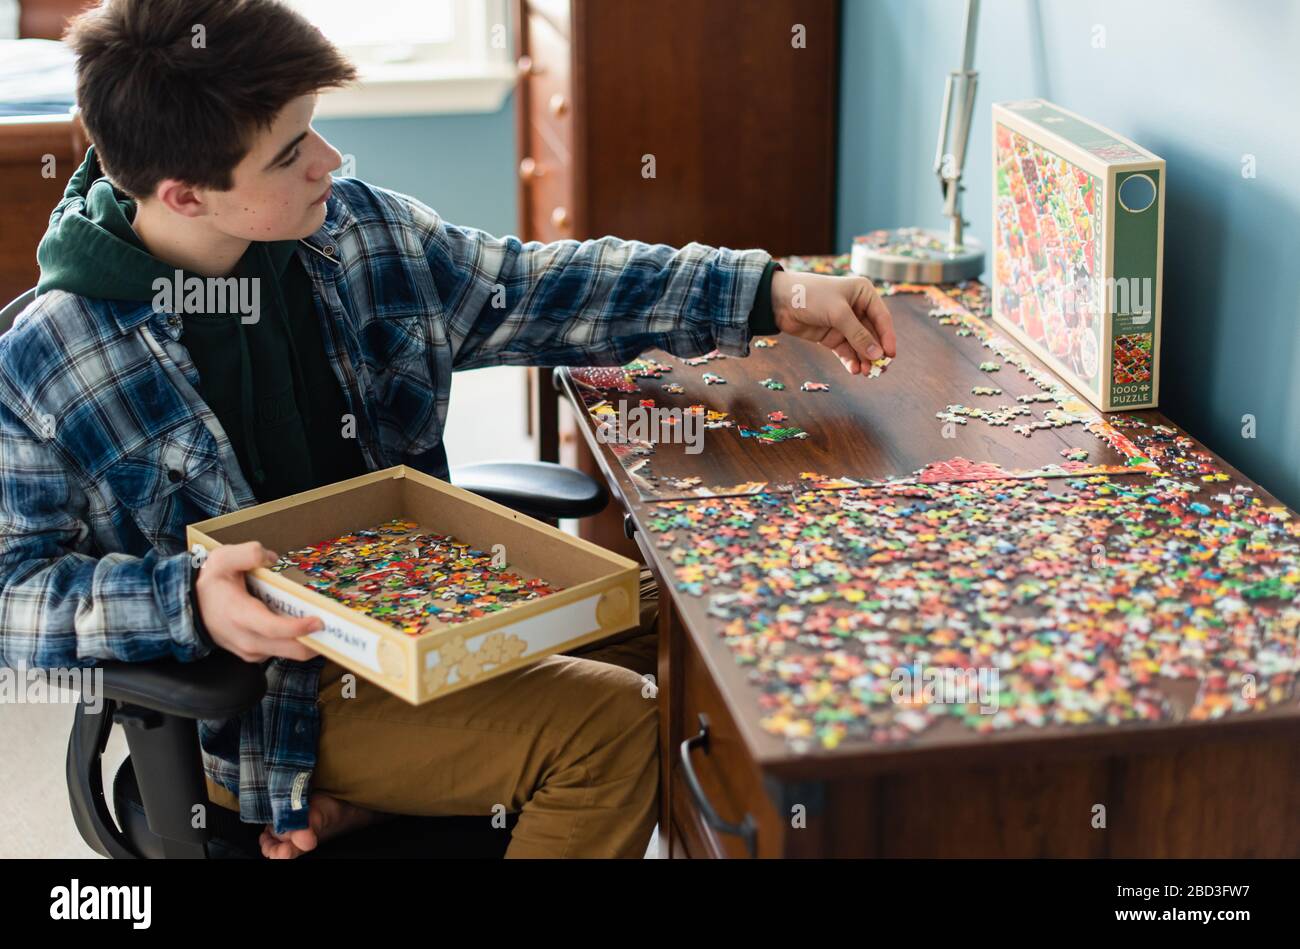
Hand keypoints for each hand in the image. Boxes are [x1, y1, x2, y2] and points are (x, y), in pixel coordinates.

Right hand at [195, 541, 321, 662]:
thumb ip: (246, 553)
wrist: (188, 608)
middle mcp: (247, 639)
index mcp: (240, 616)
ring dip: (309, 641)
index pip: (273, 628)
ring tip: (328, 625)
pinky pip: (282, 651)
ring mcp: (251, 651)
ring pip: (289, 653)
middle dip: (317, 641)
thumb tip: (271, 558)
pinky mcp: (255, 654)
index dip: (298, 627)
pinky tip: (306, 625)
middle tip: (339, 628)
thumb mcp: (221, 560)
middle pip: (290, 649)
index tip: (320, 621)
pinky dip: (297, 641)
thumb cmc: (209, 584)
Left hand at [771, 270, 897, 374]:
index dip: (887, 337)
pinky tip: (853, 370)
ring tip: (866, 373)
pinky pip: (846, 351)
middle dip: (875, 352)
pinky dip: (850, 360)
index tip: (890, 355)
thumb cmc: (812, 296)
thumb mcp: (838, 313)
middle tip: (880, 370)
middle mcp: (857, 308)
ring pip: (860, 345)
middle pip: (873, 334)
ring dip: (864, 359)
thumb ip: (858, 335)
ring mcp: (845, 324)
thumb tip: (877, 355)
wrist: (780, 301)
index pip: (882, 318)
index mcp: (864, 294)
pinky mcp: (832, 336)